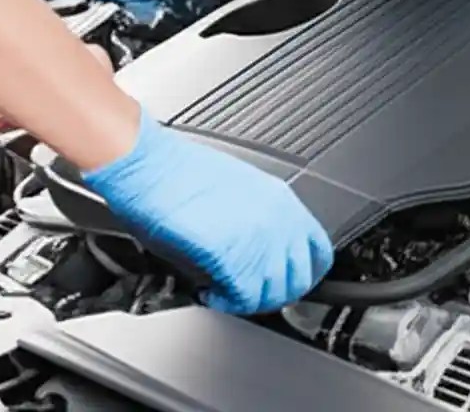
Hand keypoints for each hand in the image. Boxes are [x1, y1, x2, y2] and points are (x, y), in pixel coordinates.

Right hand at [83, 112, 332, 314]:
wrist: (151, 167)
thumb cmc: (179, 174)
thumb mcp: (237, 190)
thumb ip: (258, 221)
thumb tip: (256, 251)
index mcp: (282, 200)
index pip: (318, 250)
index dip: (302, 273)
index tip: (285, 282)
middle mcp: (279, 221)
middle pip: (298, 279)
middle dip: (274, 293)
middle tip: (249, 294)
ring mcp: (260, 240)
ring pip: (273, 293)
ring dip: (249, 300)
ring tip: (226, 293)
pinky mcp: (235, 258)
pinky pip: (244, 298)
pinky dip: (226, 303)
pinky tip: (210, 294)